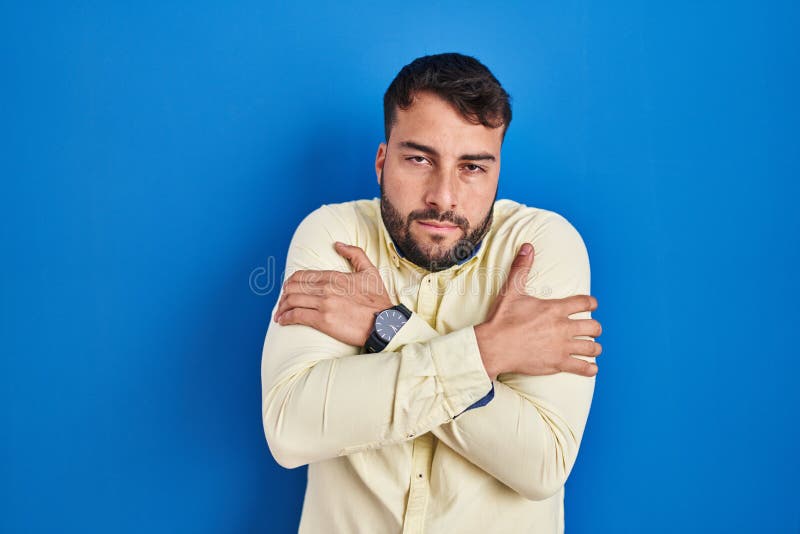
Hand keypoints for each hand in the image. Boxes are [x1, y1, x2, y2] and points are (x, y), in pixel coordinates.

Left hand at [273, 242, 392, 345]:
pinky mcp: (323, 320)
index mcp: (334, 276)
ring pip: (292, 301)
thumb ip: (354, 254)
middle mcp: (326, 287)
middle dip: (283, 295)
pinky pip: (297, 315)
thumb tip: (338, 244)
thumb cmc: (378, 301)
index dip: (290, 282)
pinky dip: (286, 318)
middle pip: (293, 287)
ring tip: (279, 314)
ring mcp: (324, 303)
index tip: (287, 290)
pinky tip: (283, 321)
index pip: (302, 275)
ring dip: (282, 308)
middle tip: (281, 303)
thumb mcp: (370, 271)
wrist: (385, 323)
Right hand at [474, 243, 601, 379]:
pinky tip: (589, 367)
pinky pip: (584, 368)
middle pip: (594, 327)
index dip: (592, 303)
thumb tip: (527, 246)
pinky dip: (590, 368)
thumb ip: (522, 268)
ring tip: (590, 348)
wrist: (494, 346)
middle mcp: (563, 327)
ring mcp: (562, 347)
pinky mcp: (558, 364)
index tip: (591, 305)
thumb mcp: (512, 291)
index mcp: (555, 309)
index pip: (586, 303)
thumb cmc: (502, 319)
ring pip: (592, 348)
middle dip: (594, 328)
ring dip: (594, 347)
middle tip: (589, 329)